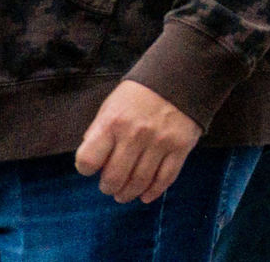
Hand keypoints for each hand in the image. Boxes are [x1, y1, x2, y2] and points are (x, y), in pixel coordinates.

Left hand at [73, 81, 197, 203]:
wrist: (182, 74)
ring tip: (125, 194)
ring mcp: (160, 142)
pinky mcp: (181, 146)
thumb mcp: (111, 105)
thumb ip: (99, 132)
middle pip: (114, 178)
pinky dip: (154, 191)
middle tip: (110, 187)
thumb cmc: (140, 93)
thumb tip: (93, 161)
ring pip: (139, 182)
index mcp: (112, 123)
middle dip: (108, 188)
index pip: (88, 161)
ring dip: (129, 193)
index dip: (87, 168)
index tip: (92, 168)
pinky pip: (166, 178)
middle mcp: (135, 134)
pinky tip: (146, 195)